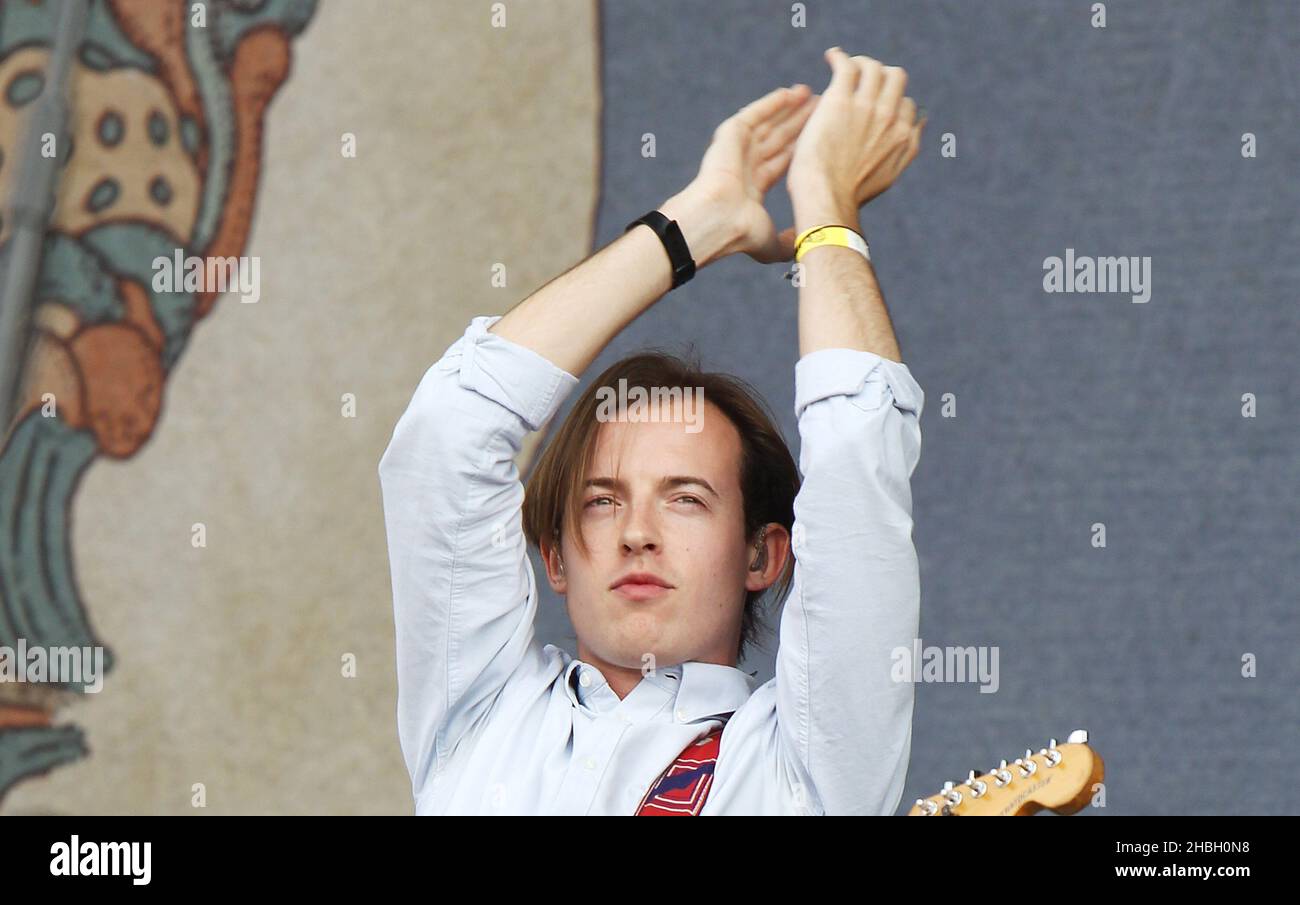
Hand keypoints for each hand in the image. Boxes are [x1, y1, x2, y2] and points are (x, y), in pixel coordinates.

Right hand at [684, 84, 820, 263]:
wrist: (718, 220)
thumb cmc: (741, 233)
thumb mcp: (771, 243)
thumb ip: (788, 242)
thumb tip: (804, 247)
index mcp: (753, 187)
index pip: (782, 161)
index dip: (802, 148)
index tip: (823, 135)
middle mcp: (745, 166)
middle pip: (778, 139)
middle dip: (799, 123)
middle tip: (822, 107)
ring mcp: (736, 149)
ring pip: (769, 123)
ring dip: (789, 109)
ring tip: (811, 94)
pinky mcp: (730, 134)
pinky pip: (755, 113)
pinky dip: (772, 103)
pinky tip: (791, 93)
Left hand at [788, 48, 924, 217]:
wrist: (828, 198)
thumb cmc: (851, 193)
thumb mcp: (891, 174)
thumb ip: (909, 148)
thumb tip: (921, 123)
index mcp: (903, 136)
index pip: (906, 104)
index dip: (890, 101)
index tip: (873, 103)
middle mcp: (890, 117)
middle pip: (896, 77)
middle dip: (881, 74)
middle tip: (862, 77)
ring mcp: (866, 107)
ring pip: (872, 67)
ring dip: (860, 63)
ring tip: (845, 66)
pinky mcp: (841, 100)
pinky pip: (847, 66)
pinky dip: (839, 57)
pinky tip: (831, 57)